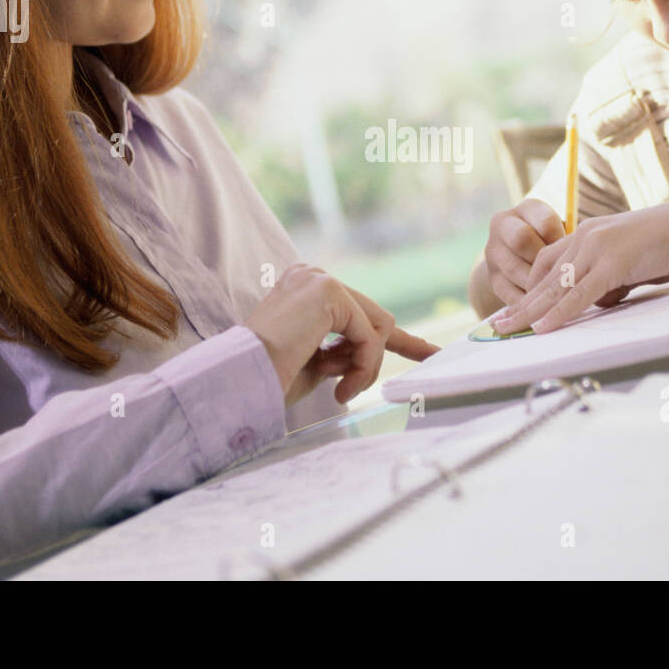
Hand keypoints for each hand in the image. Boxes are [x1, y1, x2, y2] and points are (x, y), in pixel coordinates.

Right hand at [244, 264, 439, 405]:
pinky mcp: (329, 292)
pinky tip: (339, 385)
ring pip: (376, 327)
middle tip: (353, 389)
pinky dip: (364, 365)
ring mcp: (320, 280)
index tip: (428, 351)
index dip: (397, 337)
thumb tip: (370, 352)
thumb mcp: (314, 363)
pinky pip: (370, 334)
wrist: (241, 382)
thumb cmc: (269, 379)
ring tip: (340, 390)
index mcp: (304, 292)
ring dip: (365, 366)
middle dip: (375, 358)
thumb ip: (343, 351)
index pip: (358, 313)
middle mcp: (312, 277)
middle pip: (373, 319)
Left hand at [489, 194, 668, 334]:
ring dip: (528, 312)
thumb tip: (604, 299)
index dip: (531, 288)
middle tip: (497, 325)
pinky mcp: (613, 262)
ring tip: (507, 330)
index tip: (517, 309)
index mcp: (589, 233)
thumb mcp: (634, 261)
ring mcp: (597, 248)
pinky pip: (579, 294)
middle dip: (519, 303)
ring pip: (555, 286)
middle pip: (542, 275)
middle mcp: (586, 237)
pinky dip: (559, 313)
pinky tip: (541, 327)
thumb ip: (614, 278)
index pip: (548, 262)